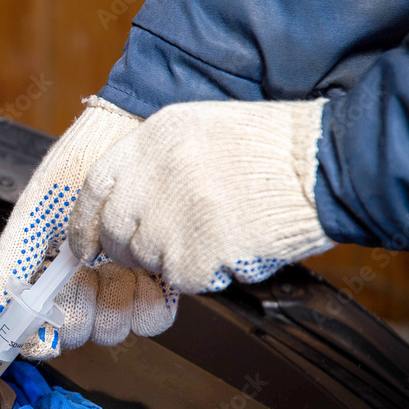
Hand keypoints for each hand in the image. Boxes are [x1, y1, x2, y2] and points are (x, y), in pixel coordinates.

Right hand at [0, 97, 178, 358]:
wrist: (136, 128)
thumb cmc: (83, 160)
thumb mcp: (35, 213)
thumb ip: (8, 266)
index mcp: (48, 274)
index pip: (39, 331)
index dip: (39, 338)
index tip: (42, 333)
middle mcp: (83, 284)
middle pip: (78, 334)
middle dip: (80, 314)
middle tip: (83, 280)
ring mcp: (120, 282)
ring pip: (114, 328)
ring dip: (115, 303)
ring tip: (117, 267)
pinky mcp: (159, 276)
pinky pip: (154, 316)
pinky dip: (149, 302)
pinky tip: (144, 274)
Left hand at [69, 99, 335, 293]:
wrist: (323, 163)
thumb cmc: (269, 149)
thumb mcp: (197, 131)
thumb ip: (151, 162)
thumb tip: (118, 202)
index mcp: (151, 140)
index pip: (94, 188)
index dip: (86, 221)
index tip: (85, 243)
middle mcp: (153, 175)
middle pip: (115, 230)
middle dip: (128, 247)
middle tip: (160, 246)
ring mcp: (173, 215)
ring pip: (146, 258)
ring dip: (170, 259)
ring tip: (209, 237)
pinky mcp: (196, 251)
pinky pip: (180, 278)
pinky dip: (199, 274)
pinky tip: (226, 250)